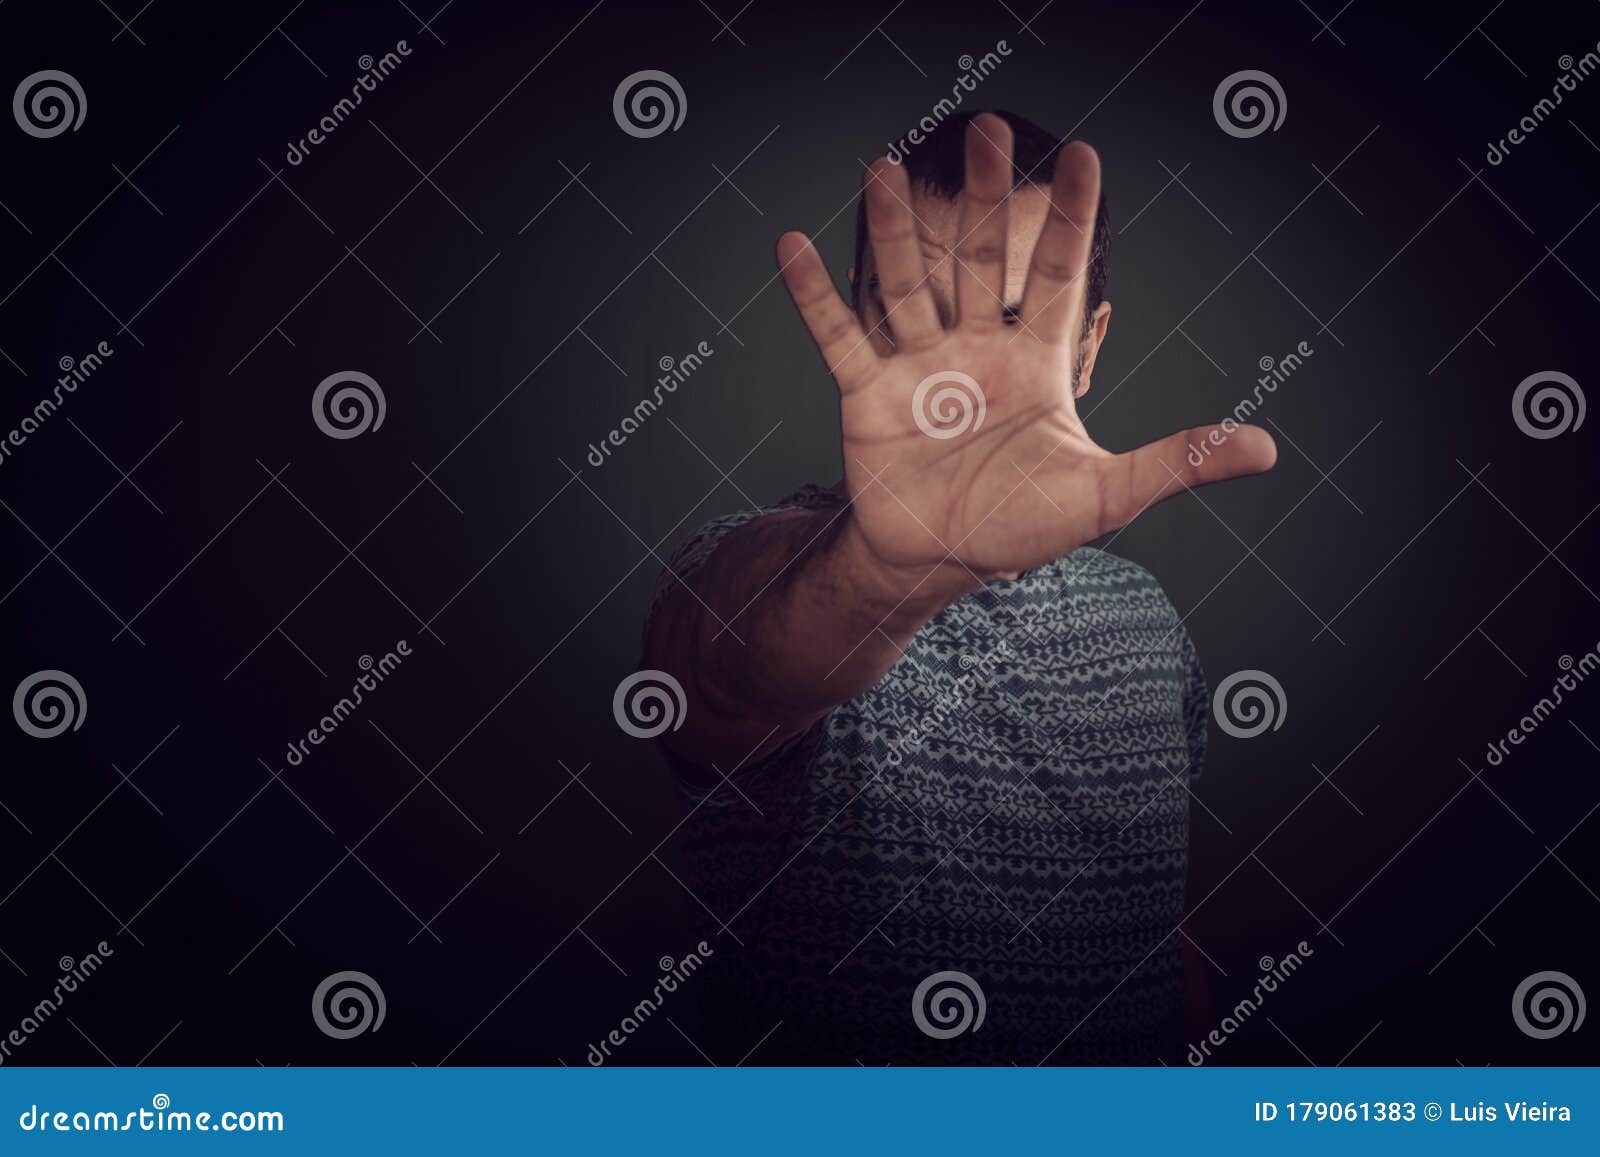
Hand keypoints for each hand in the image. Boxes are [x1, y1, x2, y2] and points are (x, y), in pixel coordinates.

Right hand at [775, 115, 1275, 592]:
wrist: (938, 561)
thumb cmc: (1022, 525)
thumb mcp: (1105, 496)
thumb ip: (1175, 462)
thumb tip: (1267, 449)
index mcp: (1033, 360)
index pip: (1055, 273)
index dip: (1069, 217)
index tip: (1086, 153)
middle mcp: (975, 348)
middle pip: (976, 260)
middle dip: (982, 199)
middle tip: (984, 129)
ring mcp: (918, 366)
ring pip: (904, 285)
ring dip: (891, 231)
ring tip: (880, 167)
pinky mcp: (866, 394)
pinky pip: (837, 336)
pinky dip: (814, 295)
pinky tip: (793, 245)